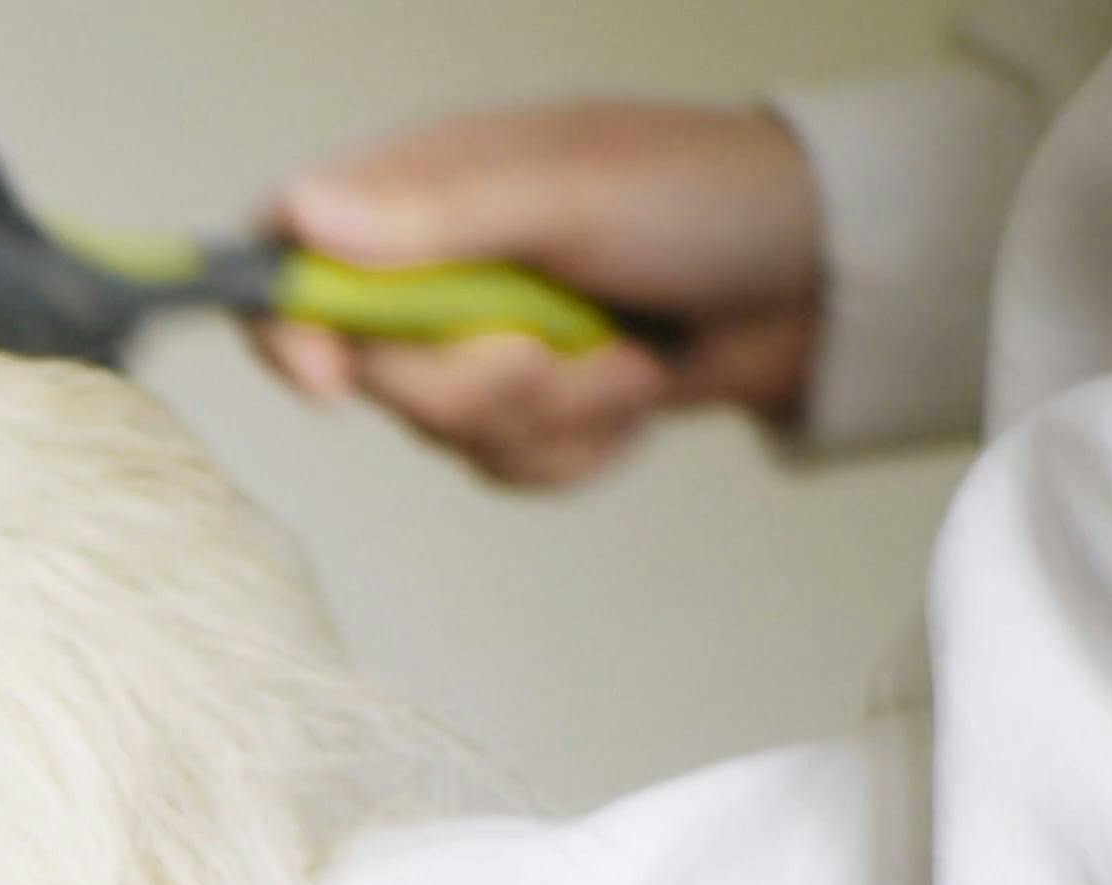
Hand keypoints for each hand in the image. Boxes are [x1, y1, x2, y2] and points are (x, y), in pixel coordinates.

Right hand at [254, 102, 820, 487]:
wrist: (823, 276)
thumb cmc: (706, 198)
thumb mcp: (568, 194)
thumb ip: (433, 217)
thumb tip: (302, 215)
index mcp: (424, 190)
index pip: (293, 254)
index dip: (288, 322)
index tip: (331, 378)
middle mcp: (439, 266)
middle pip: (368, 373)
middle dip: (467, 388)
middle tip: (546, 354)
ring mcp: (488, 339)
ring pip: (444, 433)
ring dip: (548, 419)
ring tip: (627, 363)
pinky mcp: (539, 404)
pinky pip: (509, 466)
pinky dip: (579, 448)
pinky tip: (636, 394)